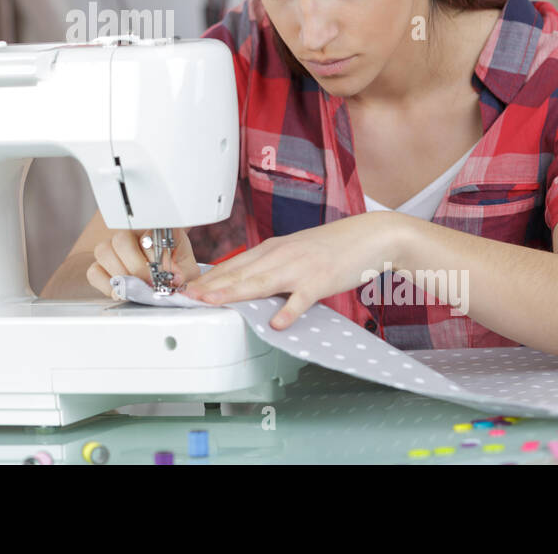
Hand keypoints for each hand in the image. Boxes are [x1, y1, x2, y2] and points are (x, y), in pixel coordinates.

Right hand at [86, 228, 198, 298]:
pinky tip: (122, 291)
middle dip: (136, 267)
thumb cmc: (174, 263)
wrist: (166, 267)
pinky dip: (106, 285)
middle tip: (148, 283)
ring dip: (121, 274)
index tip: (161, 274)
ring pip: (103, 252)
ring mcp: (112, 248)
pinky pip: (94, 272)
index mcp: (151, 228)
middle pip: (121, 241)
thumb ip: (184, 271)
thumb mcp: (186, 266)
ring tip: (136, 288)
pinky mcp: (101, 265)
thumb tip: (174, 277)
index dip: (152, 255)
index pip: (145, 234)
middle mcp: (129, 234)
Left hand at [181, 213, 402, 330]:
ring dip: (234, 292)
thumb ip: (271, 267)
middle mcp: (281, 255)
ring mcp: (300, 268)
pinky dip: (288, 311)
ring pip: (261, 282)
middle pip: (240, 272)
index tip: (187, 288)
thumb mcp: (294, 252)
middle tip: (187, 296)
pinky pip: (301, 299)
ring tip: (212, 302)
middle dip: (211, 285)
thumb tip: (248, 283)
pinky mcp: (321, 281)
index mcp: (273, 248)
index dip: (209, 277)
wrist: (369, 236)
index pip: (233, 264)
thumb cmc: (332, 246)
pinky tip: (276, 322)